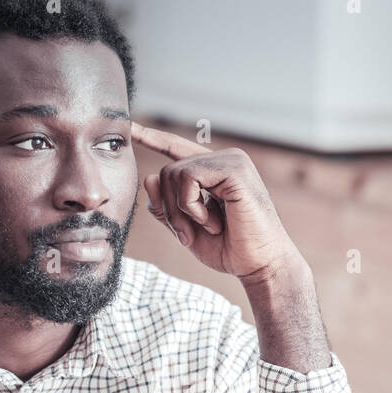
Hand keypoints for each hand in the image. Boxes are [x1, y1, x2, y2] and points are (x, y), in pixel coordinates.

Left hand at [133, 121, 303, 286]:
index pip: (177, 149)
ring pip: (173, 174)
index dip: (153, 138)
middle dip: (169, 210)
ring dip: (180, 212)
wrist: (260, 266)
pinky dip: (191, 207)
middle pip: (167, 171)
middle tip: (187, 236)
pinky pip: (188, 178)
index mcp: (213, 171)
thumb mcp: (187, 229)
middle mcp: (222, 160)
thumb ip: (166, 207)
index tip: (131, 126)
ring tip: (205, 229)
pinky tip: (213, 222)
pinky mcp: (234, 169)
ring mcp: (230, 161)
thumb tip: (149, 178)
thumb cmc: (230, 249)